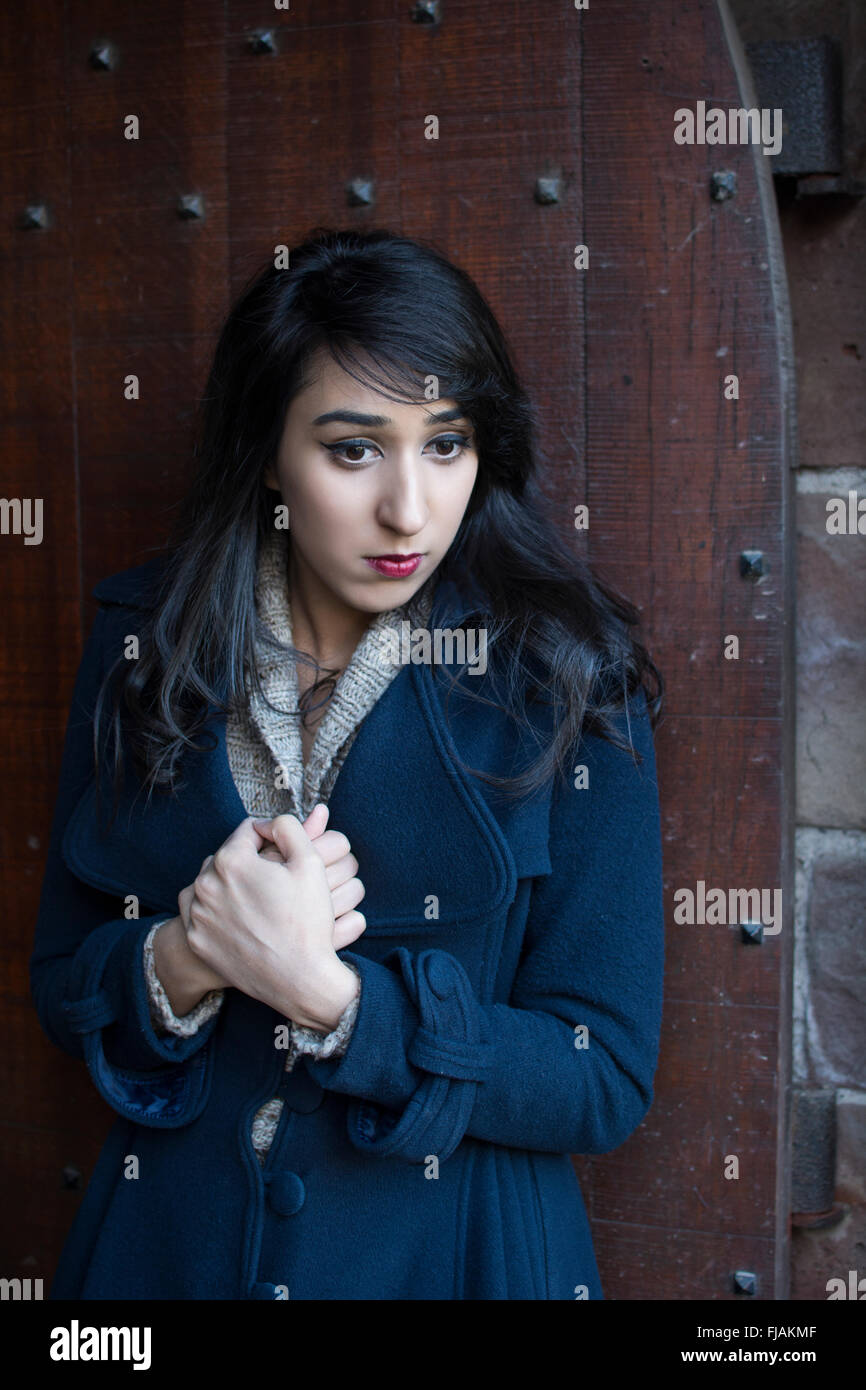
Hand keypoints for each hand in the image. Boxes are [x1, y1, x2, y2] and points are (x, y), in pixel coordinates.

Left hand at [180, 815, 355, 1025]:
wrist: (298, 979)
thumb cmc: (306, 921)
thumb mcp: (310, 863)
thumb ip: (289, 827)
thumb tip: (270, 823)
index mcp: (231, 860)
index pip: (248, 831)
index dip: (271, 838)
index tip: (284, 856)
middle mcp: (205, 883)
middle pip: (227, 856)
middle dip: (248, 861)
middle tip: (274, 881)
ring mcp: (197, 914)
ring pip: (211, 882)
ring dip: (230, 884)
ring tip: (258, 899)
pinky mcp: (196, 938)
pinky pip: (200, 911)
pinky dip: (215, 909)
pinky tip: (238, 916)